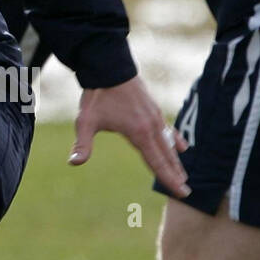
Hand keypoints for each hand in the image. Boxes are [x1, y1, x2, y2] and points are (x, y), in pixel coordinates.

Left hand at [69, 75, 189, 197]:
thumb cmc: (97, 95)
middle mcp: (152, 126)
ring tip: (184, 175)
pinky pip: (168, 130)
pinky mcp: (154, 110)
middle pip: (167, 156)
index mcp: (139, 133)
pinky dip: (176, 141)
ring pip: (169, 144)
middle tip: (186, 192)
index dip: (168, 179)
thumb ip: (82, 144)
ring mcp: (155, 117)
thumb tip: (73, 163)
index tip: (180, 192)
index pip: (157, 162)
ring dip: (176, 161)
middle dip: (176, 175)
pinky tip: (182, 147)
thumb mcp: (86, 121)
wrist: (109, 67)